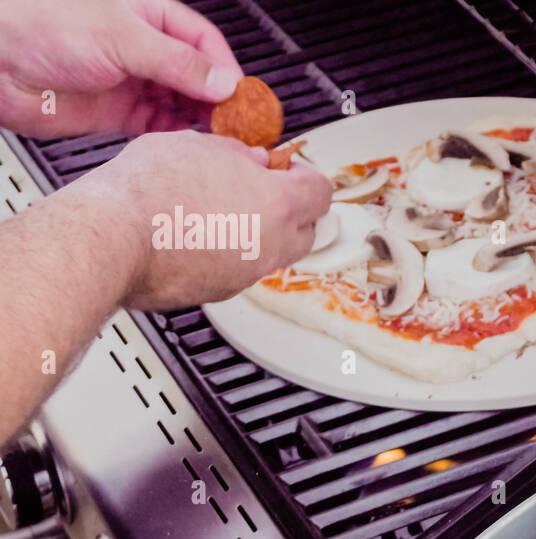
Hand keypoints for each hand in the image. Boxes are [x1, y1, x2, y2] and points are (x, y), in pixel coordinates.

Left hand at [0, 0, 241, 137]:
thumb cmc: (41, 25)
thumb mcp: (121, 38)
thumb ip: (176, 62)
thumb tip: (222, 81)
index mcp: (151, 18)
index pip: (205, 44)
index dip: (226, 70)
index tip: (241, 96)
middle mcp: (145, 49)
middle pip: (199, 76)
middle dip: (220, 100)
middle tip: (236, 124)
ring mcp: (133, 81)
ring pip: (182, 104)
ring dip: (200, 121)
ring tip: (216, 137)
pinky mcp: (119, 112)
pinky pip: (159, 126)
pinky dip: (176, 136)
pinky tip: (186, 143)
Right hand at [68, 130, 331, 309]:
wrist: (110, 239)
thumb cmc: (149, 192)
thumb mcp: (199, 146)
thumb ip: (238, 154)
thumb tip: (250, 160)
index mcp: (279, 205)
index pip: (321, 192)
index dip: (305, 175)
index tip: (289, 169)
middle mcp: (271, 246)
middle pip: (307, 230)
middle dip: (292, 210)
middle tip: (265, 190)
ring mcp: (246, 274)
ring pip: (271, 253)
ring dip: (260, 233)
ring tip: (224, 210)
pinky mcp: (219, 292)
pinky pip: (238, 269)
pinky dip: (229, 254)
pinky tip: (200, 235)